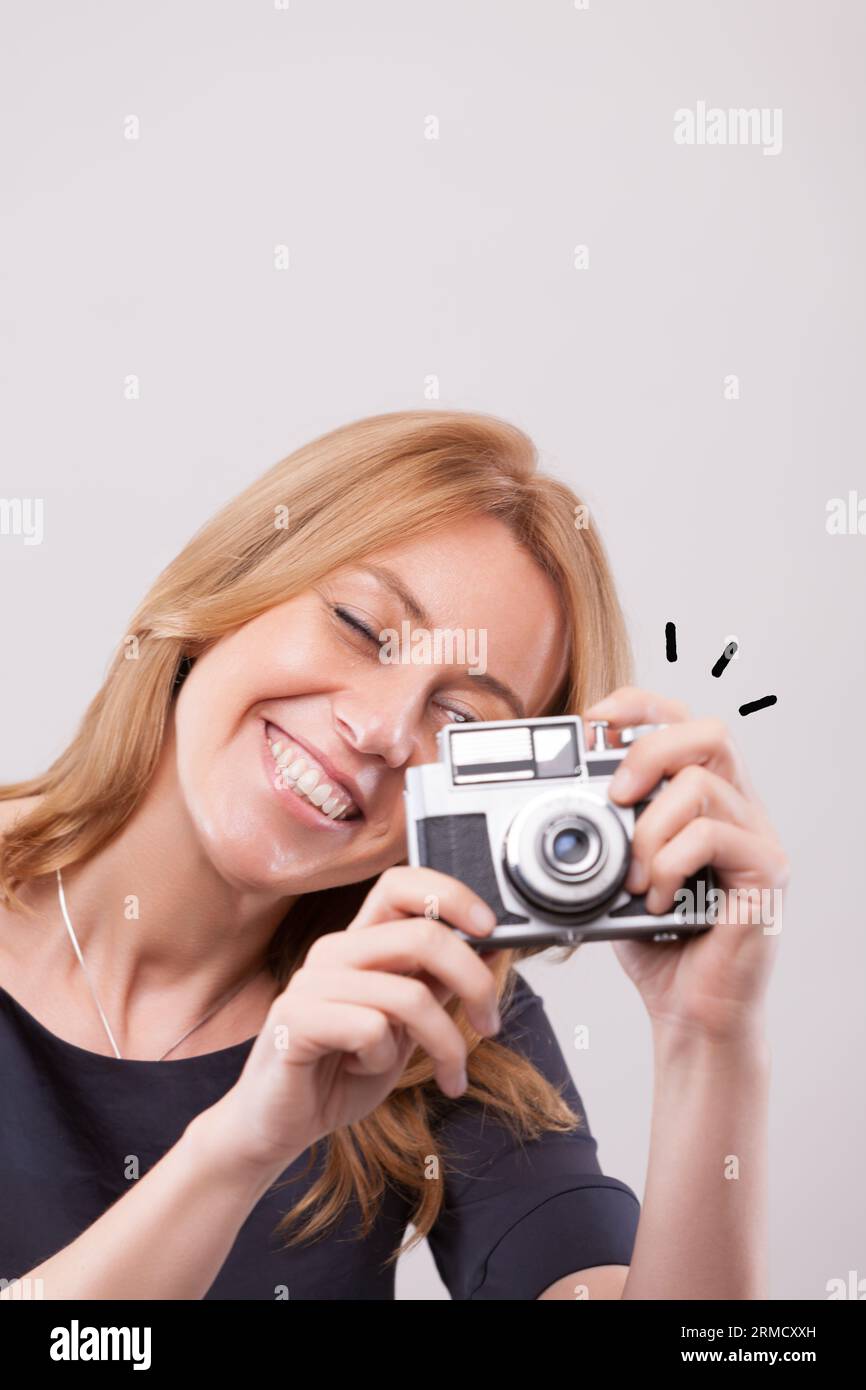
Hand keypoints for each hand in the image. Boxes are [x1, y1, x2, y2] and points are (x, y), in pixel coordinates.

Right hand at [211, 867, 500, 1174]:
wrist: (280, 1126)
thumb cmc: (341, 1073)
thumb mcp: (407, 1028)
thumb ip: (436, 986)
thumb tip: (490, 949)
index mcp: (360, 943)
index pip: (401, 884)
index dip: (451, 894)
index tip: (491, 929)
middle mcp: (333, 952)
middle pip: (422, 935)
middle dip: (474, 982)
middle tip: (491, 1025)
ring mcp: (311, 983)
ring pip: (408, 994)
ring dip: (442, 1043)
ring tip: (444, 1074)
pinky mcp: (294, 1019)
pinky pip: (369, 1029)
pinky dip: (381, 1060)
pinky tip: (361, 1070)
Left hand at [583, 686, 789, 1044]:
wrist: (690, 1014)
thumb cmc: (656, 943)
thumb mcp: (616, 874)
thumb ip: (603, 833)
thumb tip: (553, 802)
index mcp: (706, 798)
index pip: (683, 721)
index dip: (640, 706)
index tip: (593, 721)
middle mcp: (740, 808)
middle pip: (709, 731)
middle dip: (650, 751)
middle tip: (615, 796)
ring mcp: (758, 838)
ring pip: (703, 784)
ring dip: (650, 828)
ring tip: (633, 876)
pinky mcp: (767, 873)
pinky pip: (712, 836)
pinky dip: (668, 863)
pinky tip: (655, 900)